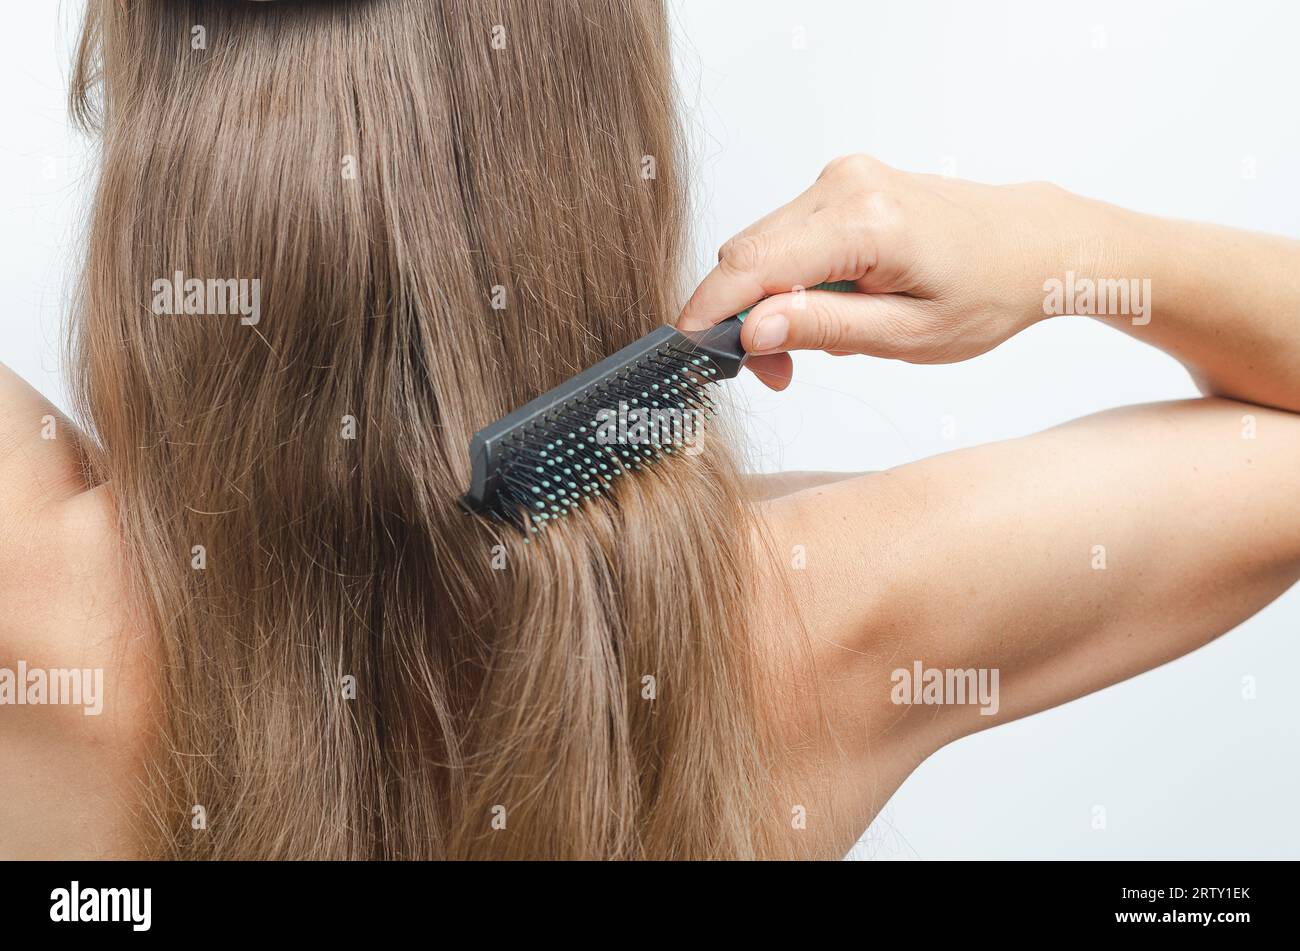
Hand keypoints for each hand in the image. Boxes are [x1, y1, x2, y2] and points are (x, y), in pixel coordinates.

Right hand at [676, 155, 1097, 389]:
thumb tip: (752, 330)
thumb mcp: (909, 336)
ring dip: (767, 301)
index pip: (751, 265)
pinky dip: (790, 278)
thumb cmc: (988, 293)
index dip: (709, 312)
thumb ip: (825, 329)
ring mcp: (843, 178)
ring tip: (817, 343)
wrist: (1036, 245)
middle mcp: (845, 185)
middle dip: (742, 317)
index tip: (689, 353)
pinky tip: (831, 306)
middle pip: (747, 254)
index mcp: (864, 221)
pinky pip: (787, 234)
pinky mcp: (844, 184)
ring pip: (762, 246)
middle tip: (776, 374)